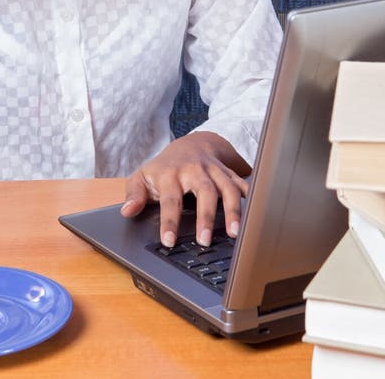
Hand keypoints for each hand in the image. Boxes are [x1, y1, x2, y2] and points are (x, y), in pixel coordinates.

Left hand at [120, 132, 249, 247]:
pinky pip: (244, 183)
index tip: (169, 241)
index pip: (170, 198)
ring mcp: (215, 170)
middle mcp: (195, 170)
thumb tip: (126, 211)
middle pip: (204, 191)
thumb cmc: (164, 167)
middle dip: (205, 216)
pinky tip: (258, 215)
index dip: (169, 221)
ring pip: (228, 187)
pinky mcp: (230, 173)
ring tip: (234, 234)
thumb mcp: (143, 176)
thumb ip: (133, 193)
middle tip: (204, 241)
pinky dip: (252, 197)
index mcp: (171, 173)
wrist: (192, 143)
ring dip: (233, 210)